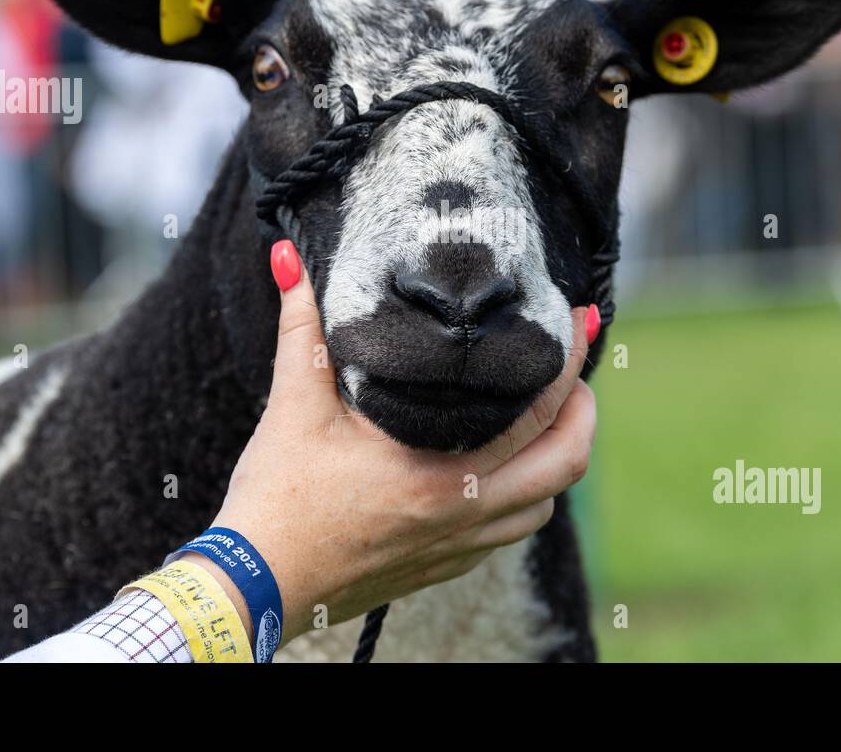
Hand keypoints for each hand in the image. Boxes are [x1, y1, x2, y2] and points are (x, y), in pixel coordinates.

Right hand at [184, 240, 595, 642]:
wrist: (257, 584)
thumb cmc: (276, 497)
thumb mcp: (292, 405)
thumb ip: (301, 327)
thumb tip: (287, 256)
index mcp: (437, 469)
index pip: (535, 409)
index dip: (568, 359)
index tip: (581, 318)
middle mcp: (462, 512)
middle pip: (566, 461)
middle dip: (582, 410)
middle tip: (571, 370)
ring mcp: (459, 546)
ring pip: (546, 503)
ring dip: (557, 457)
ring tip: (545, 414)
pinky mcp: (446, 567)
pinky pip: (511, 532)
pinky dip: (526, 494)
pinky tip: (504, 463)